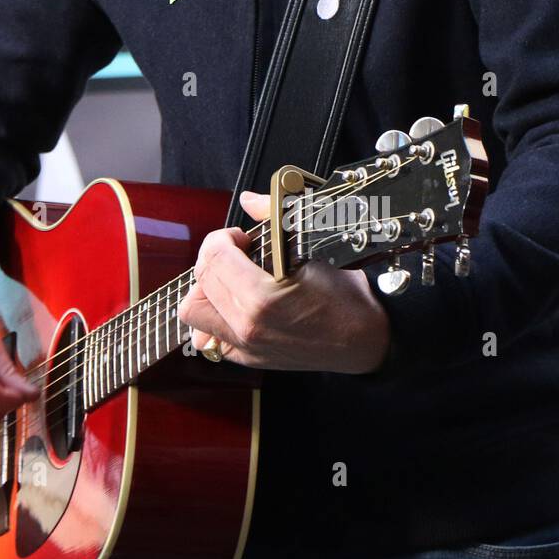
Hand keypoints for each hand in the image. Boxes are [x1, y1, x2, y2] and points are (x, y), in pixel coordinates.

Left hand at [178, 191, 390, 374]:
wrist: (365, 340)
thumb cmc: (346, 299)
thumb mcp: (313, 249)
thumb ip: (274, 219)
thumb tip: (250, 200)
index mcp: (261, 299)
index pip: (213, 257)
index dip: (223, 238)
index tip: (241, 237)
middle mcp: (246, 327)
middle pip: (200, 280)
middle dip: (213, 258)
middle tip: (235, 253)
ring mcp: (244, 347)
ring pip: (193, 311)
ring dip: (205, 288)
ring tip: (229, 278)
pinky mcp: (247, 359)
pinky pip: (207, 336)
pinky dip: (212, 317)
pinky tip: (232, 304)